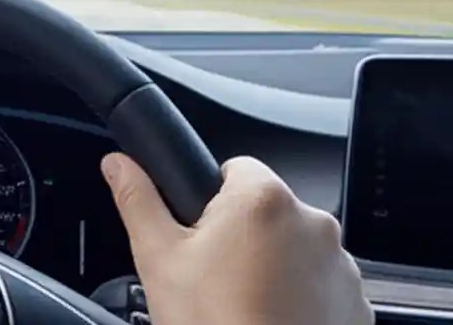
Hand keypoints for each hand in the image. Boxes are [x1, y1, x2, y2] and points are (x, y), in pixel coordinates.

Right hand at [102, 153, 372, 324]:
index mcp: (262, 200)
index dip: (211, 200)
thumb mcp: (158, 259)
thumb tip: (119, 165)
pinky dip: (300, 297)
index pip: (235, 168)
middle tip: (214, 277)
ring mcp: (341, 265)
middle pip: (266, 211)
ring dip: (274, 265)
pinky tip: (270, 319)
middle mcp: (312, 223)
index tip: (200, 235)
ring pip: (294, 248)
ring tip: (243, 305)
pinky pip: (321, 285)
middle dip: (242, 235)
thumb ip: (138, 200)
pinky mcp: (356, 303)